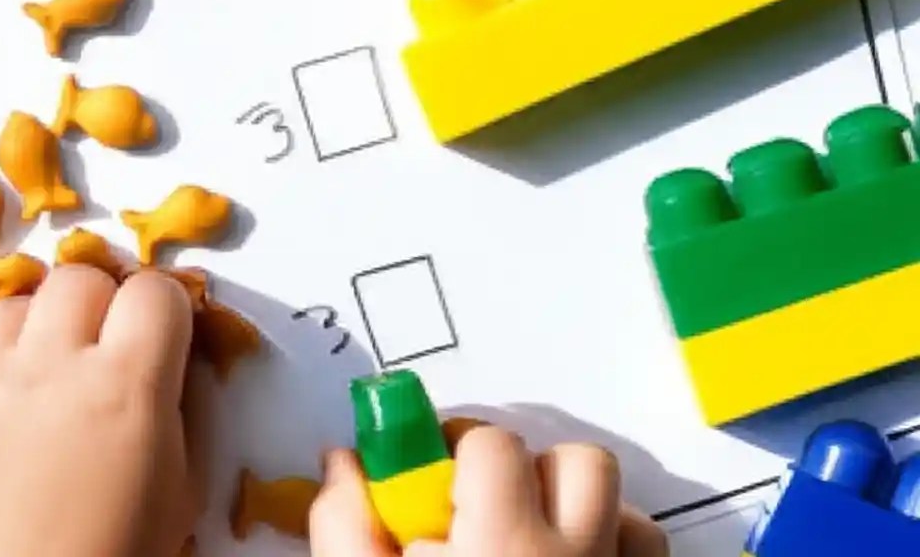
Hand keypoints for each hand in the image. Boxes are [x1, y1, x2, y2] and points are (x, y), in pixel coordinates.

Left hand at [0, 266, 211, 556]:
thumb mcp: (179, 492)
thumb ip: (182, 407)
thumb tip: (177, 354)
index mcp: (125, 388)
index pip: (153, 290)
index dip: (160, 311)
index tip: (154, 331)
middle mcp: (48, 367)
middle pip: (79, 279)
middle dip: (98, 308)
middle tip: (97, 352)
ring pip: (14, 306)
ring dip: (34, 336)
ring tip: (37, 390)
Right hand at [310, 425, 668, 556]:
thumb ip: (345, 526)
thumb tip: (345, 461)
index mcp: (503, 550)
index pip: (494, 447)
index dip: (455, 452)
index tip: (430, 475)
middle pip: (579, 464)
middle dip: (527, 472)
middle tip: (481, 510)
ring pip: (626, 509)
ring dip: (580, 511)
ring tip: (533, 541)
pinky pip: (648, 552)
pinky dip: (615, 547)